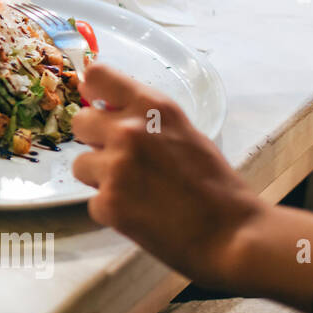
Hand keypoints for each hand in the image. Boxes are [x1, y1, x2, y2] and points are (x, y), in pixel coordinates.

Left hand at [70, 63, 263, 288]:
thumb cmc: (215, 185)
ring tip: (135, 191)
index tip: (97, 104)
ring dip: (100, 178)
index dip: (92, 92)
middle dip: (95, 141)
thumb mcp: (184, 133)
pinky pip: (92, 201)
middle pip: (80, 122)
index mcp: (153, 107)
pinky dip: (111, 210)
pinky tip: (140, 215)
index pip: (96, 76)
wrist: (233, 235)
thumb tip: (107, 112)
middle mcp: (129, 130)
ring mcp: (116, 167)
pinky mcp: (108, 203)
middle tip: (121, 159)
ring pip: (80, 164)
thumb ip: (146, 119)